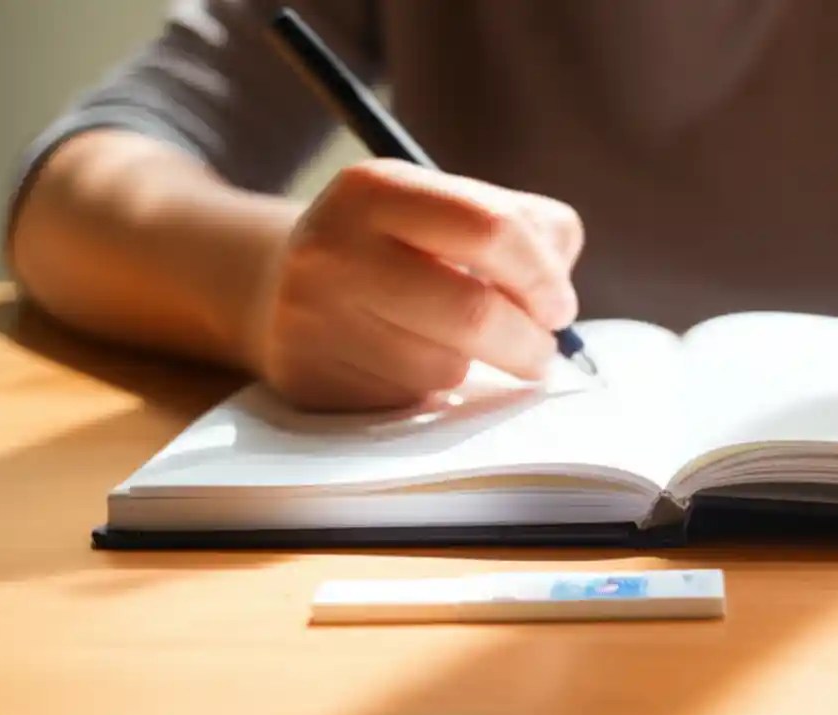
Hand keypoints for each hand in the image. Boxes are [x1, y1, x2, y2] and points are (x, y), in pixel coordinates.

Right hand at [255, 159, 582, 410]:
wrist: (279, 285)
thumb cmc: (399, 247)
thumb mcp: (450, 207)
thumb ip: (527, 227)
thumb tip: (559, 286)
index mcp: (376, 188)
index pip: (490, 229)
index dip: (542, 277)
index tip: (559, 307)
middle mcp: (333, 248)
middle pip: (472, 312)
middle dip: (527, 343)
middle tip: (541, 353)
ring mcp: (311, 318)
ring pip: (441, 367)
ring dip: (471, 368)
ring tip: (453, 345)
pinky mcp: (308, 378)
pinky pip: (405, 403)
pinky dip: (427, 392)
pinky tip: (406, 364)